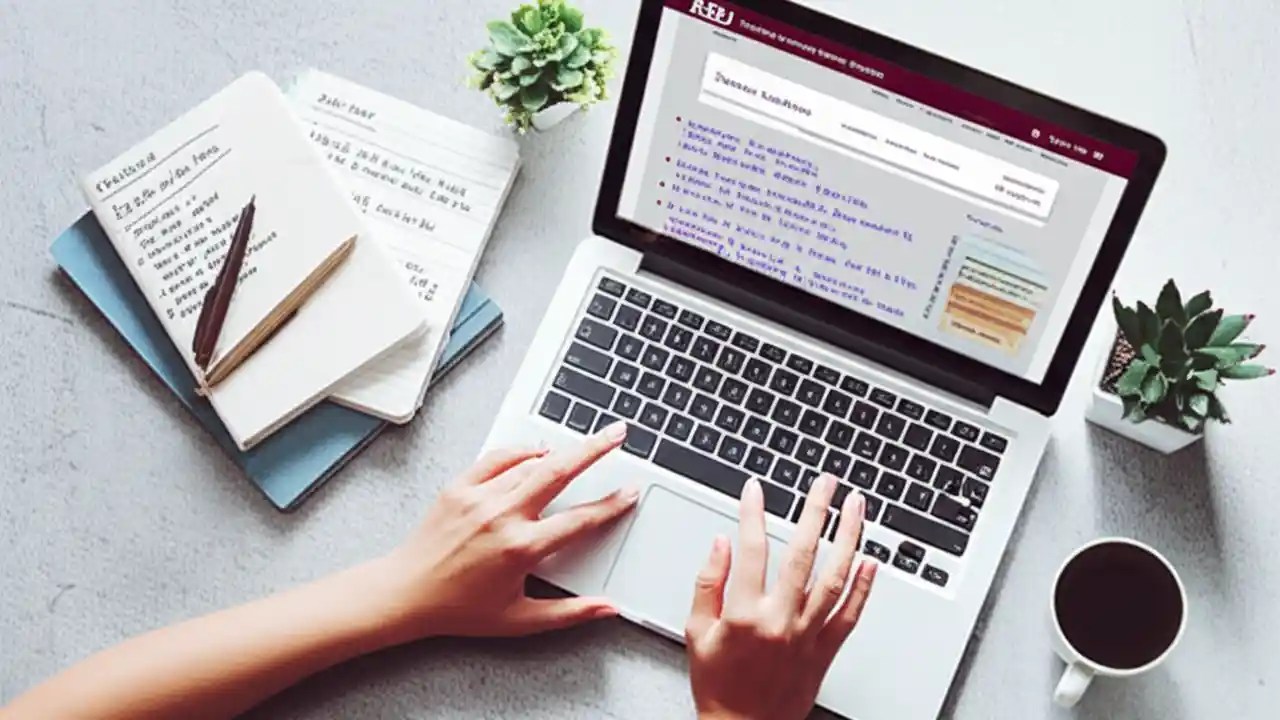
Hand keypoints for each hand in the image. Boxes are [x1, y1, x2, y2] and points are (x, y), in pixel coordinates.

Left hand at [376, 421, 637, 642]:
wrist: (406, 593)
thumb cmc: (460, 610)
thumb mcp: (520, 620)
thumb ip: (570, 613)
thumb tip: (608, 608)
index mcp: (521, 548)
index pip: (579, 520)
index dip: (610, 505)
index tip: (629, 492)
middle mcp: (501, 516)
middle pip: (558, 471)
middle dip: (593, 449)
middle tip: (617, 434)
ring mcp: (478, 497)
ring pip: (530, 462)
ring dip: (560, 449)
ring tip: (583, 443)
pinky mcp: (459, 487)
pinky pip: (497, 458)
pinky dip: (521, 450)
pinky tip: (538, 449)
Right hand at [685, 474, 877, 719]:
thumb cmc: (717, 685)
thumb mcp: (695, 631)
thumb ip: (708, 583)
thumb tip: (721, 543)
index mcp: (744, 614)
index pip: (752, 550)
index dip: (754, 514)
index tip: (756, 489)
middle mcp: (780, 621)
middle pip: (802, 554)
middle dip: (815, 511)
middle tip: (825, 482)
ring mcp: (807, 635)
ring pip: (835, 578)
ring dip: (849, 537)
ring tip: (857, 507)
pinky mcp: (825, 651)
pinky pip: (850, 614)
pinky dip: (864, 587)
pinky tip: (872, 561)